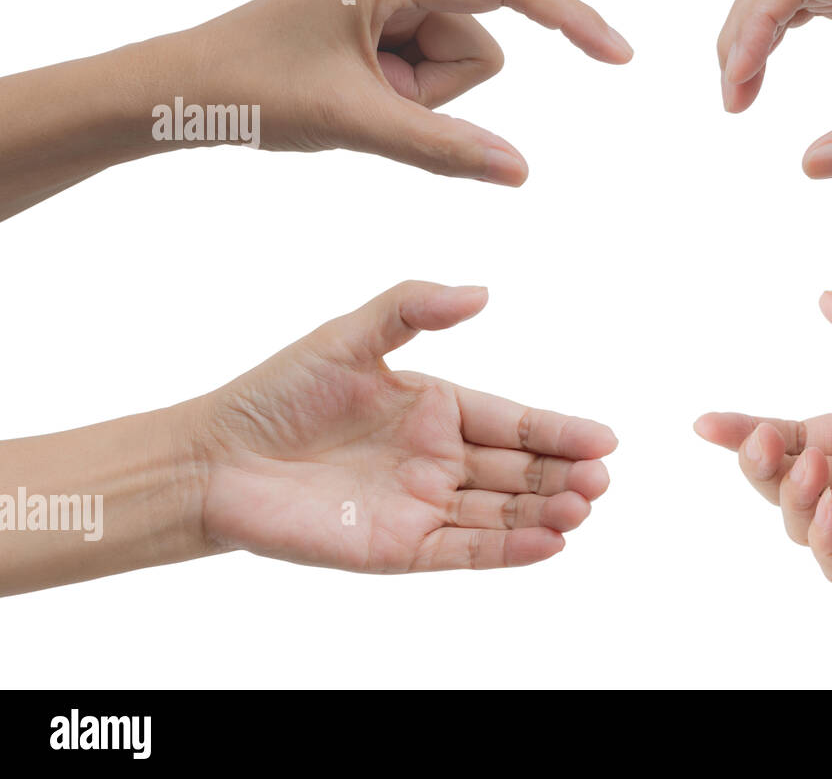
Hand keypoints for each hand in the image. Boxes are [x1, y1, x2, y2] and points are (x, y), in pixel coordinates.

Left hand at [185, 0, 632, 184]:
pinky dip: (404, 93)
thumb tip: (521, 171)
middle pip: (480, 46)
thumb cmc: (253, 91)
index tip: (619, 53)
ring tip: (356, 97)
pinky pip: (429, 64)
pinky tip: (354, 90)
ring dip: (418, 96)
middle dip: (439, 92)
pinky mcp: (382, 11)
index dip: (572, 18)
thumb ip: (446, 148)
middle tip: (370, 102)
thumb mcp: (359, 124)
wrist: (184, 87)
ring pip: (458, 63)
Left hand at [194, 281, 615, 571]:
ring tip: (583, 507)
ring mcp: (422, 507)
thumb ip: (413, 308)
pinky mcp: (400, 550)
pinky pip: (465, 551)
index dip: (560, 430)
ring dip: (546, 512)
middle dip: (563, 475)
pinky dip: (509, 550)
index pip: (514, 422)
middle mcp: (439, 459)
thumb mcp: (348, 336)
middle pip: (519, 471)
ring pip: (501, 513)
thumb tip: (483, 291)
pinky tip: (549, 543)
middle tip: (602, 479)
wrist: (214, 460)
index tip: (606, 438)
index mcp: (436, 408)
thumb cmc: (277, 393)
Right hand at [695, 292, 831, 585]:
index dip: (749, 431)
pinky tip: (831, 509)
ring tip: (809, 470)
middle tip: (765, 441)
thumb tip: (825, 297)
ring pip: (809, 525)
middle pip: (792, 480)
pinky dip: (825, 544)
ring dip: (791, 500)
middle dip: (763, 465)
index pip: (799, 432)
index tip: (705, 422)